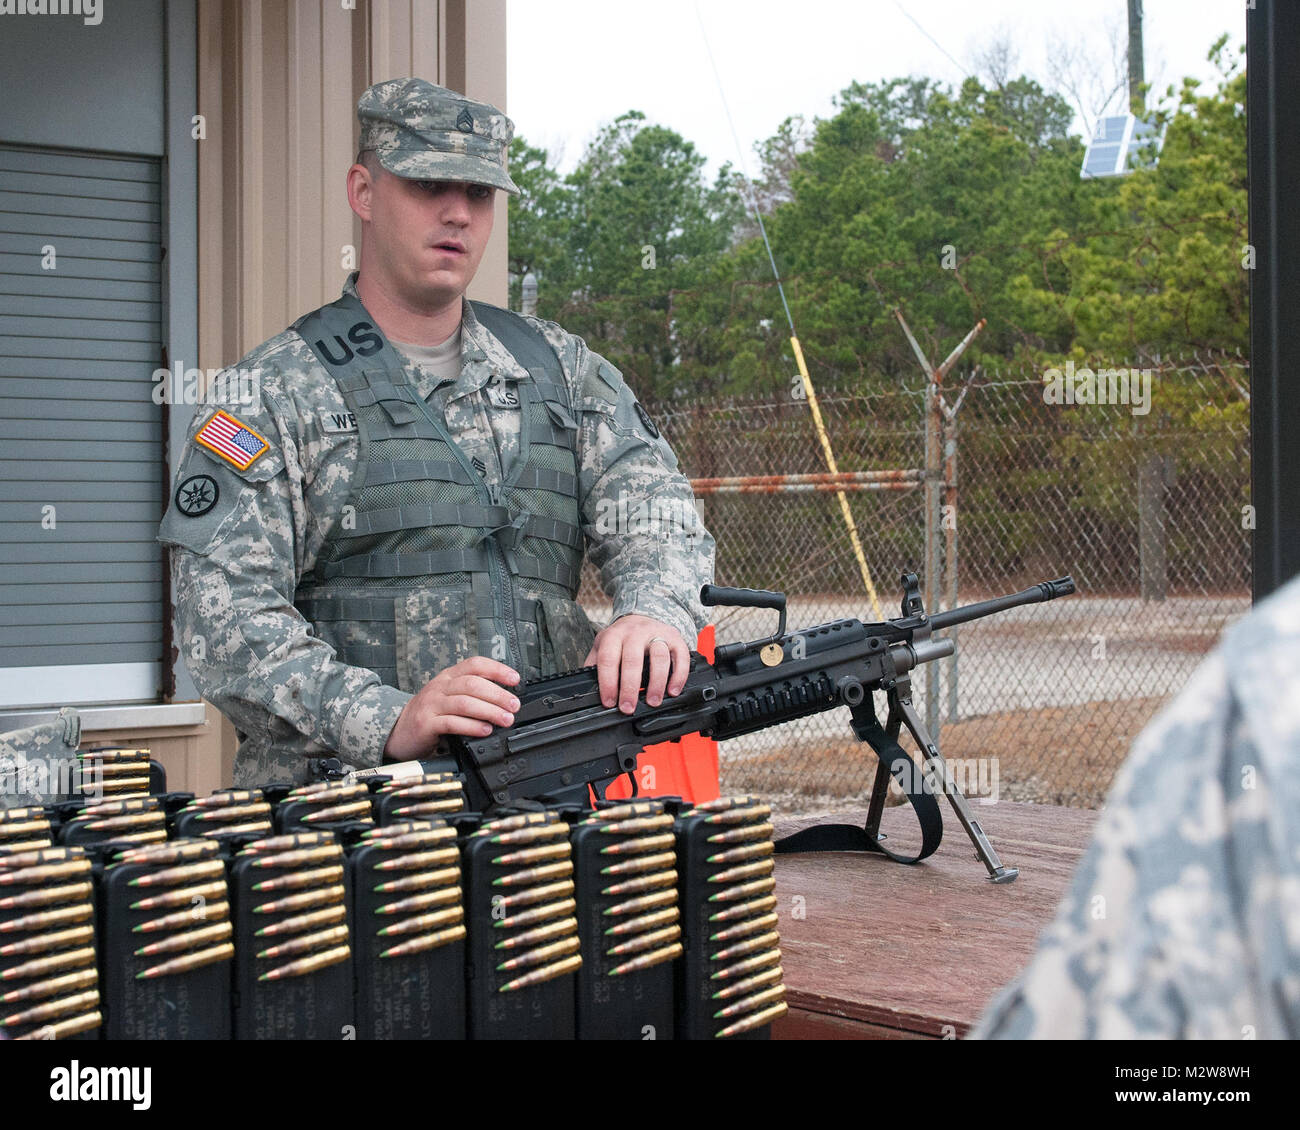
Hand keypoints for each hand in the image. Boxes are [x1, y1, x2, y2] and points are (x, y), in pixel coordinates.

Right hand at [384, 656, 520, 760]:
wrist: (398, 731)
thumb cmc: (430, 714)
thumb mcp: (449, 696)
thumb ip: (472, 694)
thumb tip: (505, 698)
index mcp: (448, 676)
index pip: (475, 664)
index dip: (497, 669)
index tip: (515, 679)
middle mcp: (440, 687)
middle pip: (473, 684)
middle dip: (498, 694)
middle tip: (514, 705)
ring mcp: (431, 704)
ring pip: (464, 702)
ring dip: (489, 711)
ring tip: (505, 719)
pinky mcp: (426, 723)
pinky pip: (452, 722)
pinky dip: (472, 726)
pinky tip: (485, 730)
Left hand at [583, 615, 689, 713]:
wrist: (642, 616)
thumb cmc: (621, 638)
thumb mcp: (602, 645)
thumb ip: (593, 665)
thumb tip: (586, 689)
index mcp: (614, 635)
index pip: (608, 659)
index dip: (608, 682)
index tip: (609, 702)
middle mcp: (635, 632)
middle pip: (633, 659)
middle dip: (630, 687)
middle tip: (628, 708)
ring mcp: (657, 634)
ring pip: (659, 656)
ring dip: (657, 683)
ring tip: (653, 701)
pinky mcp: (675, 639)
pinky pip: (681, 657)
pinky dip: (679, 676)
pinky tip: (673, 691)